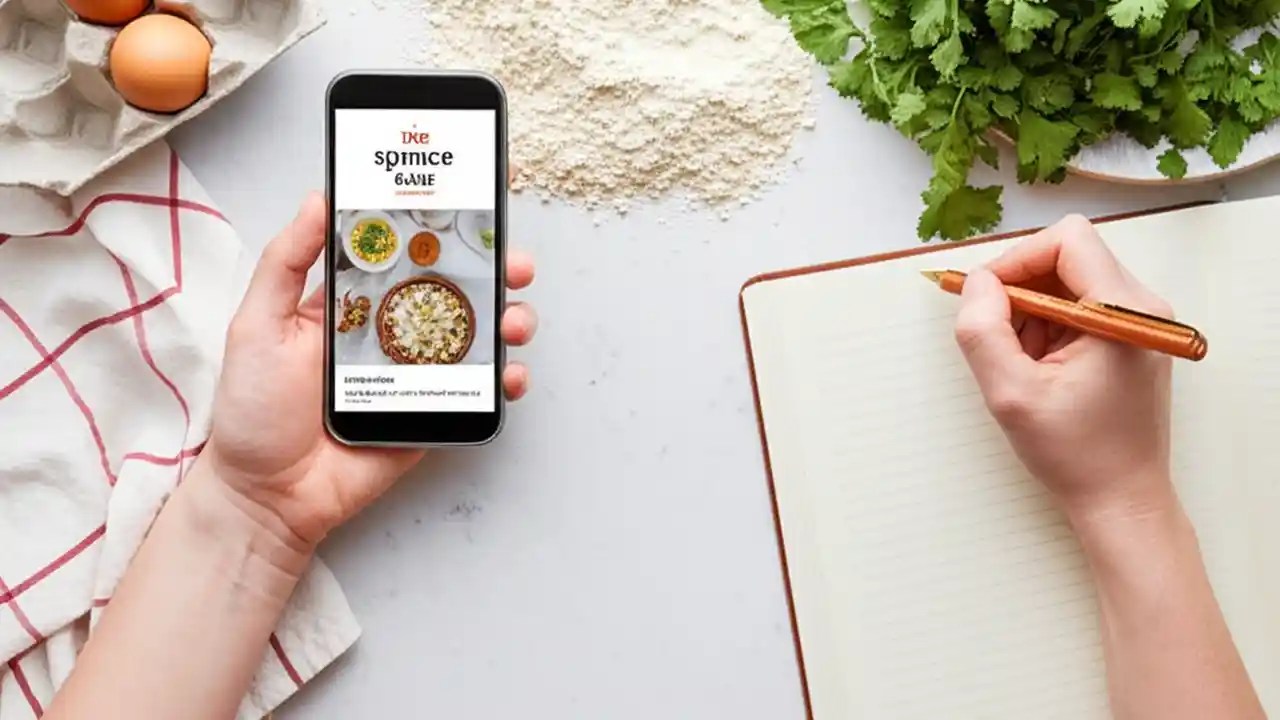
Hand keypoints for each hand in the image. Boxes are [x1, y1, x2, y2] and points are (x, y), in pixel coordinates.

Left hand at [200, 192, 537, 547]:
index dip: (442, 222)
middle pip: (456, 286)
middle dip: (495, 268)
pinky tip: (510, 372)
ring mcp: (417, 370)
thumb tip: (319, 198)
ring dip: (509, 319)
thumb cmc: (253, 410)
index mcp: (353, 299)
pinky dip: (506, 379)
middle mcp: (392, 327)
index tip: (476, 194)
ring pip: (478, 333)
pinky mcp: (433, 411)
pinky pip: (479, 390)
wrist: (267, 495)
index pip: (404, 248)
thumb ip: (286, 261)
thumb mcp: (257, 324)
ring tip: (514, 321)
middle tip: (514, 262)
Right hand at [953, 215, 1173, 526]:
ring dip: (1030, 313)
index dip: (1016, 259)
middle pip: (1066, 256)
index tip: (985, 298)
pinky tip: (1040, 370)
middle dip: (1020, 290)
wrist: (1121, 500)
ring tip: (1024, 365)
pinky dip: (1046, 329)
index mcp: (1123, 310)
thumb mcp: (1010, 393)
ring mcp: (1138, 321)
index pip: (1066, 239)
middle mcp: (1141, 305)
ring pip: (1067, 281)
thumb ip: (983, 330)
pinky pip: (1075, 307)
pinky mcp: (1128, 336)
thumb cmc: (1074, 454)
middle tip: (1000, 339)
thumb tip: (976, 284)